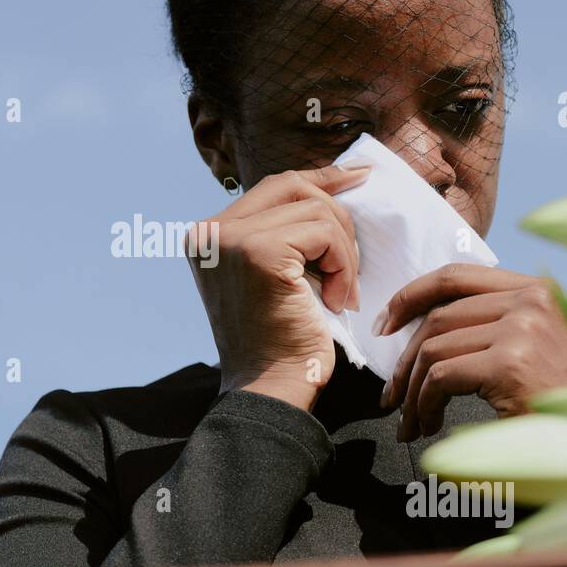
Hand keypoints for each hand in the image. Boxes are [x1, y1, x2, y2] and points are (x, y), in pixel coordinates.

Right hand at [188, 163, 371, 411]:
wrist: (271, 390)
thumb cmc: (282, 342)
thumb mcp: (277, 275)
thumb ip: (285, 233)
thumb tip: (334, 186)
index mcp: (207, 237)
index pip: (274, 185)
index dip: (321, 177)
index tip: (359, 175)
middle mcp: (210, 233)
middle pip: (293, 186)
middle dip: (337, 220)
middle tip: (350, 269)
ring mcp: (231, 240)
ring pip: (315, 210)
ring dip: (343, 254)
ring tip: (339, 296)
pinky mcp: (260, 252)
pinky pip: (324, 234)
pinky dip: (343, 266)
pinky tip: (336, 302)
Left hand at [376, 263, 566, 439]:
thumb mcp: (534, 351)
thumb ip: (492, 328)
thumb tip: (425, 332)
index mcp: (538, 291)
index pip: (457, 275)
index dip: (412, 295)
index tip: (386, 322)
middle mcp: (532, 300)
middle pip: (438, 316)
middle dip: (405, 359)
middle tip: (392, 393)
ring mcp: (523, 328)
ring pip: (434, 348)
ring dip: (412, 390)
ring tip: (412, 420)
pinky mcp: (511, 362)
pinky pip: (441, 376)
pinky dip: (425, 404)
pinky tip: (430, 424)